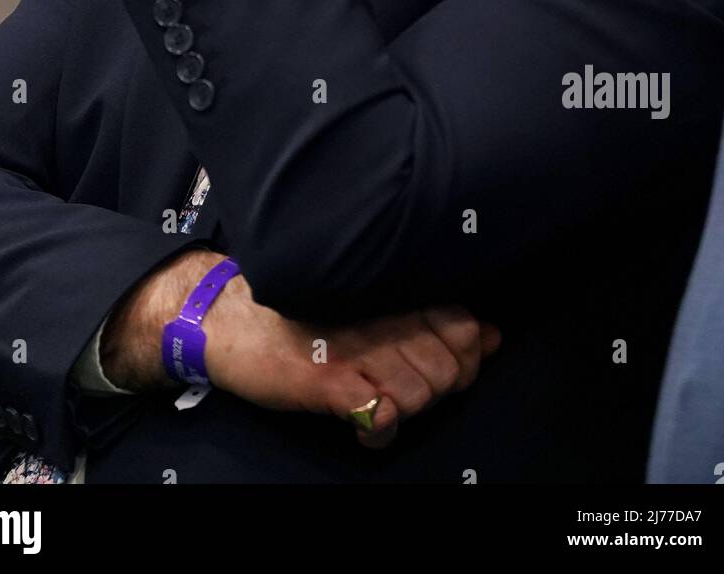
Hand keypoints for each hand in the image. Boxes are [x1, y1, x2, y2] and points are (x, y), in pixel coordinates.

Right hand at [100, 249, 500, 449]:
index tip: (437, 366)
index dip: (463, 358)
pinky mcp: (328, 379)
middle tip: (397, 386)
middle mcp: (381, 313)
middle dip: (433, 391)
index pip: (465, 327)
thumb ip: (435, 319)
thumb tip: (494, 334)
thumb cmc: (305, 311)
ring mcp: (356, 346)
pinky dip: (377, 432)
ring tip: (373, 400)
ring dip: (403, 411)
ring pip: (420, 397)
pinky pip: (381, 419)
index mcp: (393, 290)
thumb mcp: (372, 304)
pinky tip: (357, 422)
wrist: (229, 317)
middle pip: (449, 370)